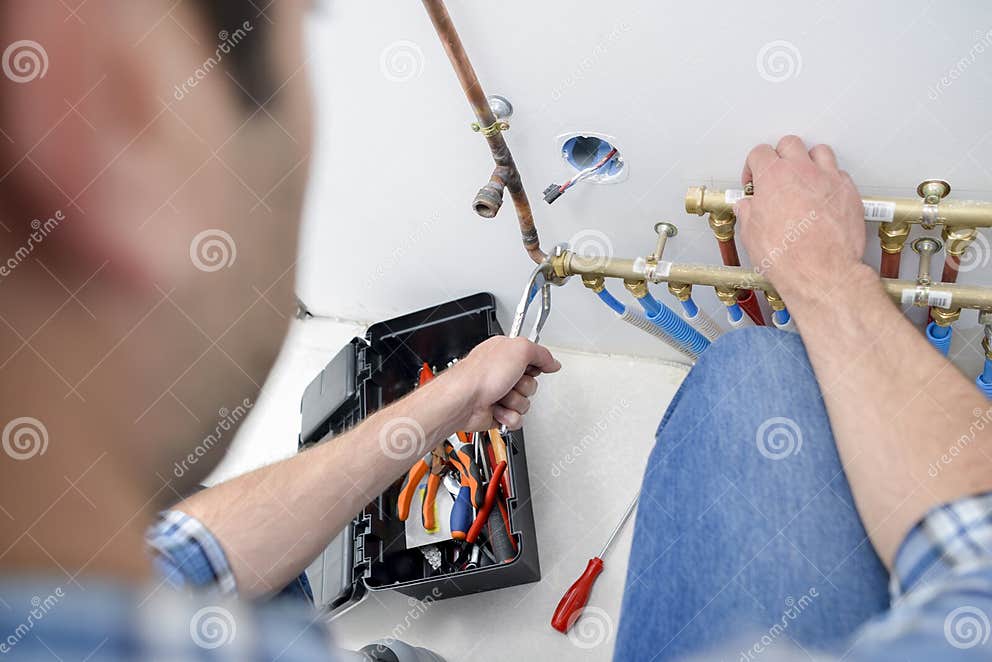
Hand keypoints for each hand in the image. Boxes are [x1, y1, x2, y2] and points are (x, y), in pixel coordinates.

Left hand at [444, 336, 560, 431]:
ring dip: (515, 402)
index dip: (534, 365)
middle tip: (510, 382)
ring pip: (525, 403)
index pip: (533, 359)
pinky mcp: (498, 412)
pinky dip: (509, 416)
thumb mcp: (519, 349)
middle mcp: (501, 373)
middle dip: (524, 386)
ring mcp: (499, 393)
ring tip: (499, 396)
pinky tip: (497, 409)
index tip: (530, 366)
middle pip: (531, 383)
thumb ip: (541, 353)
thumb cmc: (480, 374)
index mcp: (505, 353)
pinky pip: (517, 418)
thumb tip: (553, 362)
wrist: (463, 401)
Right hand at [735, 136, 869, 302]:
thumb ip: (748, 213)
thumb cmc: (788, 257)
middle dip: (780, 156)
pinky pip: (840, 173)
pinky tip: (824, 194)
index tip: (753, 182)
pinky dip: (830, 180)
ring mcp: (829, 179)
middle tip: (776, 174)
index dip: (753, 166)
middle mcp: (802, 171)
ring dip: (809, 161)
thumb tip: (747, 208)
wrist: (821, 272)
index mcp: (774, 177)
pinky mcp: (849, 192)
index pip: (759, 153)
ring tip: (803, 178)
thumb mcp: (752, 235)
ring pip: (820, 151)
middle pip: (790, 144)